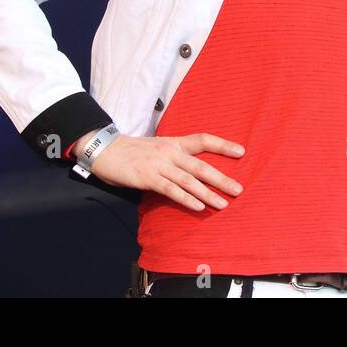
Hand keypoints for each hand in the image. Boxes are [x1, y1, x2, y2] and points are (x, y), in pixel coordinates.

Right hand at [87, 132, 244, 211]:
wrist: (105, 150)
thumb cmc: (132, 151)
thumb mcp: (157, 147)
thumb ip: (174, 156)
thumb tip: (192, 170)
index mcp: (174, 142)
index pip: (203, 140)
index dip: (223, 145)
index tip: (242, 152)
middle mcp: (170, 152)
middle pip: (201, 165)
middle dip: (222, 179)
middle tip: (239, 190)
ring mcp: (159, 165)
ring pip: (189, 180)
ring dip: (207, 194)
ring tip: (223, 204)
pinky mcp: (148, 177)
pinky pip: (171, 190)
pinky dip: (186, 199)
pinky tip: (198, 207)